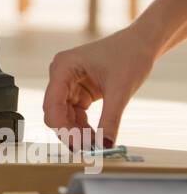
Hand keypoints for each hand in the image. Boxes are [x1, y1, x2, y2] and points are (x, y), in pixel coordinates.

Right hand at [42, 25, 157, 145]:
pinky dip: (84, 127)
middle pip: (55, 112)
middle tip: (88, 149)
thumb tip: (105, 146)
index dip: (62, 127)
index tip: (77, 145)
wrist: (141, 44)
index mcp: (63, 67)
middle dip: (69, 132)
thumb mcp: (120, 91)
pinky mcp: (79, 91)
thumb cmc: (130, 55)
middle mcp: (61, 75)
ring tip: (96, 144)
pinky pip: (75, 115)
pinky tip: (97, 136)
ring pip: (64, 116)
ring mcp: (68, 83)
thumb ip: (110, 120)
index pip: (52, 103)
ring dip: (77, 132)